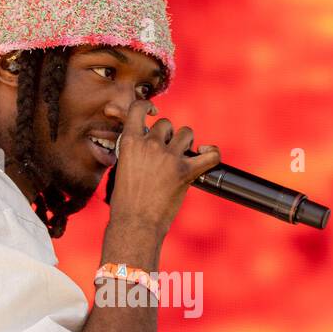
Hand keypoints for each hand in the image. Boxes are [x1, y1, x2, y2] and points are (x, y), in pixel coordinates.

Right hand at [107, 98, 220, 236]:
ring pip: (186, 133)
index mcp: (130, 142)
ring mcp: (169, 158)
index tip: (151, 113)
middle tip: (165, 153)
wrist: (135, 224)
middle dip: (167, 135)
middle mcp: (150, 145)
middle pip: (166, 124)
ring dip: (185, 143)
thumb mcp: (121, 168)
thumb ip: (133, 151)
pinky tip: (206, 155)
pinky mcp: (186, 172)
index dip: (147, 107)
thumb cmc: (125, 202)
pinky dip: (212, 154)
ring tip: (182, 157)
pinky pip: (210, 155)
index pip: (139, 108)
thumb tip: (143, 142)